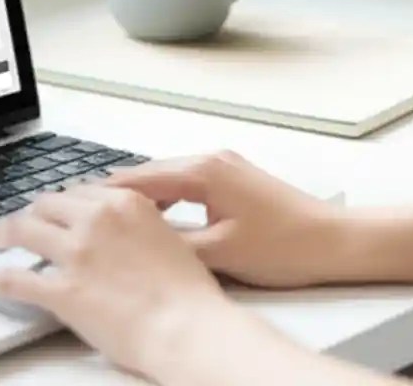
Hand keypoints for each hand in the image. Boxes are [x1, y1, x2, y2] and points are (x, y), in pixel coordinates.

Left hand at [0, 186, 231, 377]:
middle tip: (19, 222)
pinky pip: (12, 280)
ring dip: (2, 233)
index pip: (77, 191)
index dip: (59, 202)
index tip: (51, 209)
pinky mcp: (62, 290)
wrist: (189, 327)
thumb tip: (119, 229)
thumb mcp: (168, 238)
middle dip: (29, 212)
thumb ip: (136, 224)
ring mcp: (76, 254)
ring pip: (23, 230)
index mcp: (123, 203)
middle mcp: (95, 220)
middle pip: (46, 205)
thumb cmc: (188, 293)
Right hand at [107, 150, 348, 288]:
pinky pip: (186, 182)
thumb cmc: (288, 247)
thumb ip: (172, 244)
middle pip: (149, 172)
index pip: (139, 179)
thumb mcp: (220, 253)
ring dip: (141, 195)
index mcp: (204, 172)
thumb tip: (136, 244)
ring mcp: (224, 166)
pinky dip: (165, 197)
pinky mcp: (233, 179)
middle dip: (116, 193)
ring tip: (111, 216)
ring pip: (167, 177)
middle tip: (84, 211)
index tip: (74, 204)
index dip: (105, 195)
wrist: (337, 242)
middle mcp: (212, 160)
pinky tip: (155, 216)